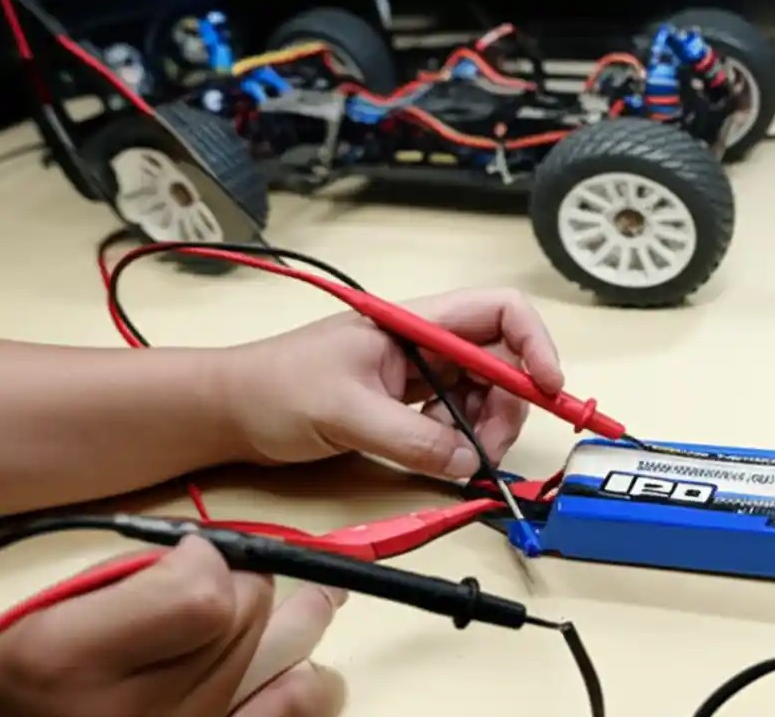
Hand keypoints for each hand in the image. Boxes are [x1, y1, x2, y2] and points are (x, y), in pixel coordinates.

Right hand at [0, 536, 346, 716]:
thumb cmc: (46, 665)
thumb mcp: (64, 606)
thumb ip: (143, 573)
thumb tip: (224, 554)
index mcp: (75, 660)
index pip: (202, 596)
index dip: (208, 561)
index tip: (191, 555)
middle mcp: (136, 715)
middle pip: (247, 620)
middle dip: (246, 583)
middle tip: (230, 579)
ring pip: (292, 666)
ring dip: (300, 625)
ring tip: (312, 601)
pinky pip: (294, 711)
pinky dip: (308, 683)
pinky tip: (303, 662)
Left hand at [220, 288, 562, 479]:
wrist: (228, 412)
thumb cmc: (273, 390)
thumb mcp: (345, 412)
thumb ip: (411, 437)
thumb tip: (468, 463)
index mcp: (414, 323)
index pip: (499, 311)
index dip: (534, 343)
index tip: (546, 388)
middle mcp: (425, 343)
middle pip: (501, 360)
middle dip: (509, 404)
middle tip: (489, 451)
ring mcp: (417, 374)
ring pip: (484, 395)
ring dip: (487, 430)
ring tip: (464, 462)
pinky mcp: (407, 404)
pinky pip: (457, 420)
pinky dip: (464, 442)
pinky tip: (445, 459)